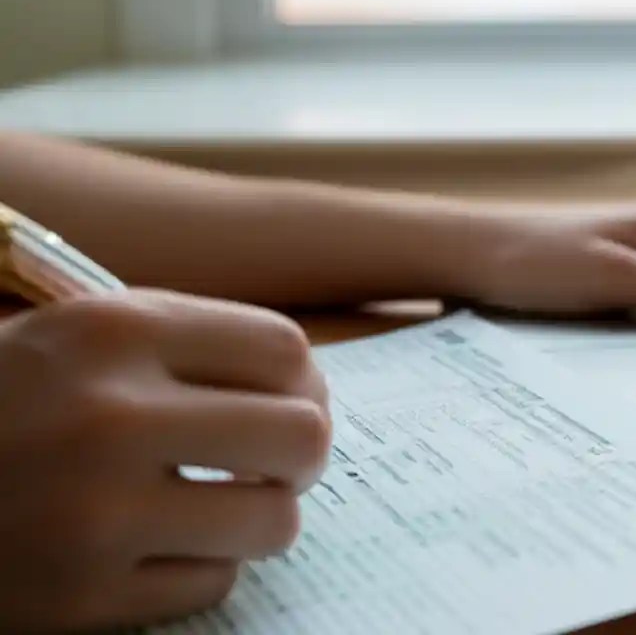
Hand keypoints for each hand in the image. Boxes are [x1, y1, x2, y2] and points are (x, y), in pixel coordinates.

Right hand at [0, 290, 329, 631]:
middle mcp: (109, 418)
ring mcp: (95, 516)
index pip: (283, 351)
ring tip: (226, 506)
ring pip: (273, 521)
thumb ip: (186, 345)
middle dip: (301, 452)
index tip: (290, 400)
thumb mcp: (77, 338)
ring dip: (261, 515)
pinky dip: (200, 566)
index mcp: (111, 331)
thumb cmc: (2, 402)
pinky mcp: (80, 600)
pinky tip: (161, 546)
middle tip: (275, 462)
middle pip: (301, 436)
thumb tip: (308, 386)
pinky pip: (212, 583)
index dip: (303, 381)